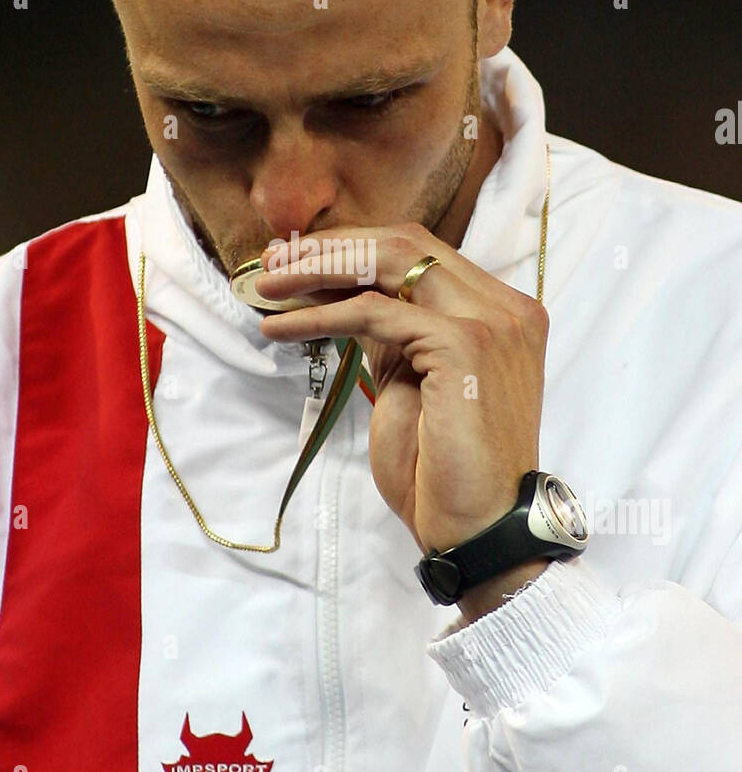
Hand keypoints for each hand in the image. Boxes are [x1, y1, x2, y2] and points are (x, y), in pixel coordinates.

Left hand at [256, 223, 548, 555]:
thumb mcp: (412, 381)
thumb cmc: (445, 468)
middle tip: (271, 266)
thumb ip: (391, 332)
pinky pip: (374, 312)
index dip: (351, 248)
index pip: (419, 251)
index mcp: (500, 310)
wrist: (479, 528)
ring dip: (318, 269)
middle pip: (404, 243)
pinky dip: (319, 315)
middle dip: (330, 249)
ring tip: (267, 288)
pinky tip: (280, 329)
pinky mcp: (464, 344)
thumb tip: (337, 291)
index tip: (294, 262)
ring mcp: (491, 322)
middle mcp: (505, 307)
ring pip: (389, 262)